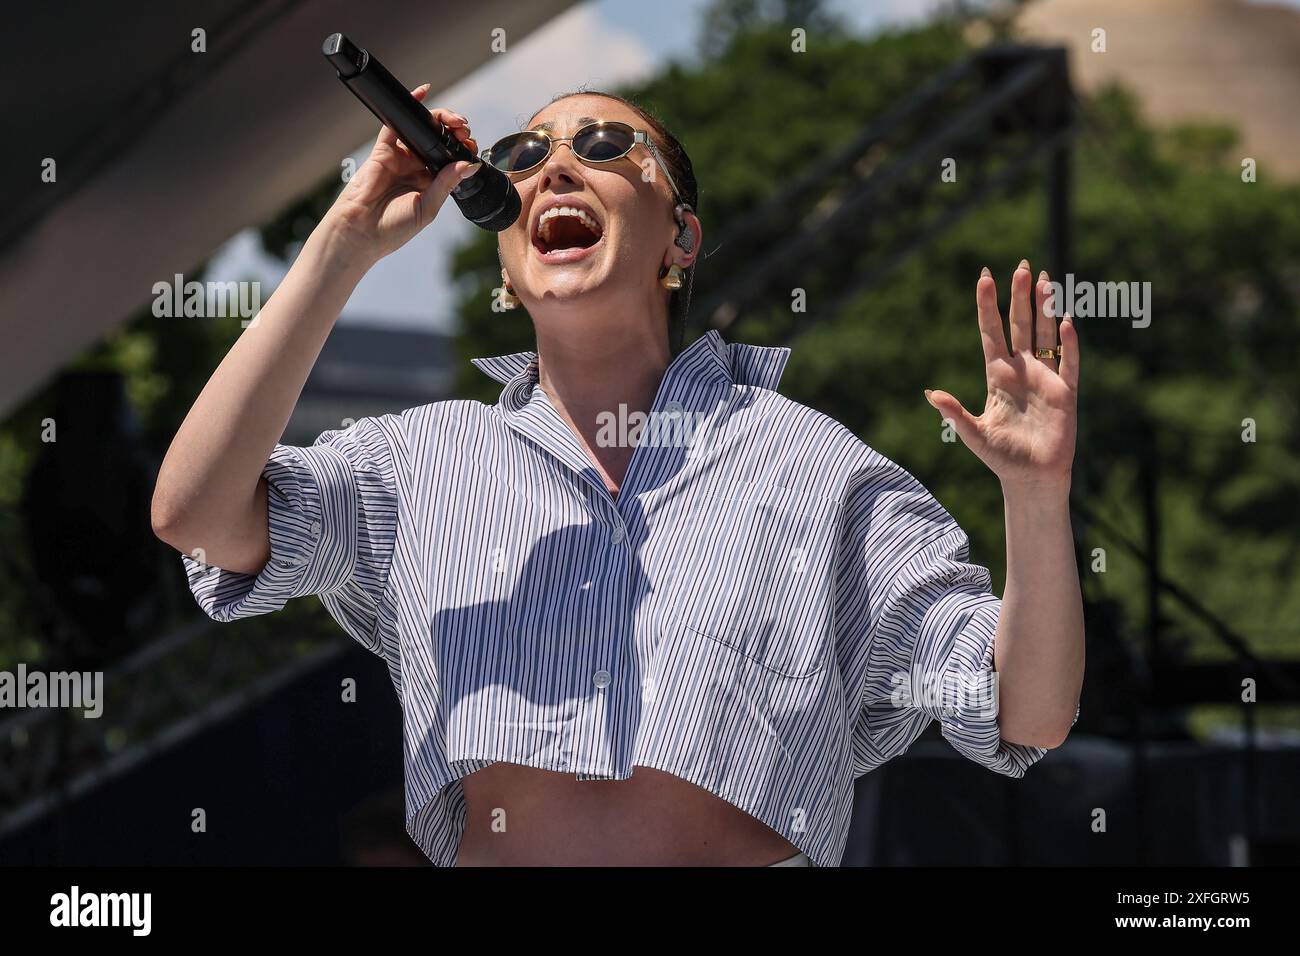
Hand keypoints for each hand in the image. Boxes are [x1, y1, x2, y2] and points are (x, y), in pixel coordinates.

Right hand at [325, 85, 480, 261]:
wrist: (361, 232)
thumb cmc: (393, 228)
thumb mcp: (428, 207)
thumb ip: (447, 183)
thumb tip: (469, 164)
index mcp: (430, 184)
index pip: (451, 160)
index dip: (463, 150)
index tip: (472, 146)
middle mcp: (416, 169)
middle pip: (439, 141)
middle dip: (456, 132)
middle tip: (465, 131)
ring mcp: (400, 158)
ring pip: (422, 130)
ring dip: (440, 119)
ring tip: (455, 121)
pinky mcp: (383, 151)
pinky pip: (396, 124)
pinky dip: (409, 106)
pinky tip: (422, 94)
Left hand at [925, 260, 1079, 492]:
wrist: (1032, 479)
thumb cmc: (1001, 458)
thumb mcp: (973, 434)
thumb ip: (954, 413)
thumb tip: (931, 393)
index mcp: (997, 376)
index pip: (991, 332)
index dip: (988, 306)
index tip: (984, 277)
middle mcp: (1022, 371)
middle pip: (1020, 325)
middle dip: (1020, 296)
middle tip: (1022, 266)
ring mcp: (1045, 379)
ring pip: (1045, 335)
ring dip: (1046, 309)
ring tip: (1046, 280)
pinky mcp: (1065, 393)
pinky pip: (1068, 363)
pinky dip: (1068, 345)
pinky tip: (1067, 323)